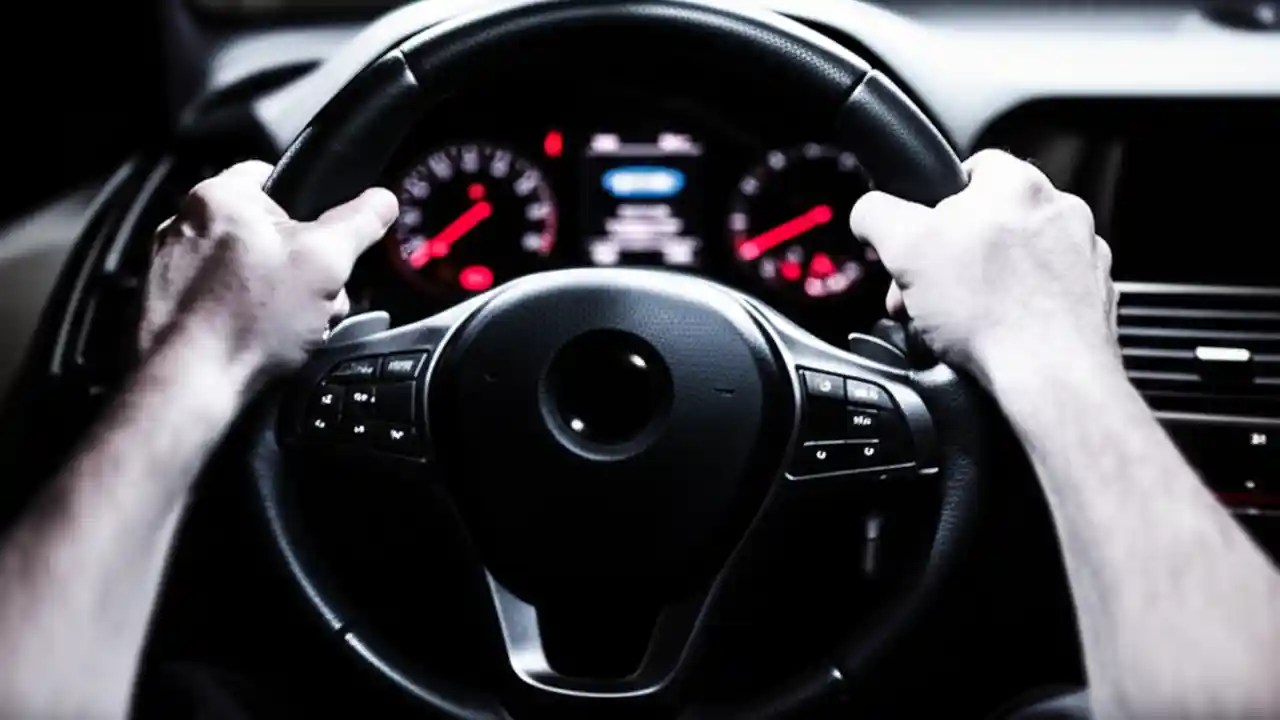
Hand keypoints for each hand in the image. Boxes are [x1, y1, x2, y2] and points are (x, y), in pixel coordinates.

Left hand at [139, 160, 397, 380]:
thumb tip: (382, 201)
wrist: (192, 384)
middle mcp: (185, 223)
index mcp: (218, 196)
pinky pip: (223, 297)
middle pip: (267, 230)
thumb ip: (358, 223)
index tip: (324, 241)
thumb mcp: (325, 262)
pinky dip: (245, 314)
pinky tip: (260, 337)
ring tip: (289, 324)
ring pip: (247, 267)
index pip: (275, 177)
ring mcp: (172, 265)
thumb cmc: (248, 319)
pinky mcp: (169, 303)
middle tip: (315, 295)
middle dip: (301, 264)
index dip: (311, 208)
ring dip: (277, 293)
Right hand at [849, 150, 1116, 383]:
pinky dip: (1020, 310)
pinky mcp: (1094, 298)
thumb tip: (869, 212)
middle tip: (927, 292)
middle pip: (989, 221)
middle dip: (951, 256)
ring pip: (1018, 259)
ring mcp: (1084, 256)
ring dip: (986, 284)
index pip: (968, 169)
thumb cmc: (989, 310)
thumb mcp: (903, 249)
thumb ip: (877, 214)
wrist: (1050, 377)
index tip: (918, 240)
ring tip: (960, 320)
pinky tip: (998, 333)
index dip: (932, 205)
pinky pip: (1045, 294)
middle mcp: (1060, 211)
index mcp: (1017, 183)